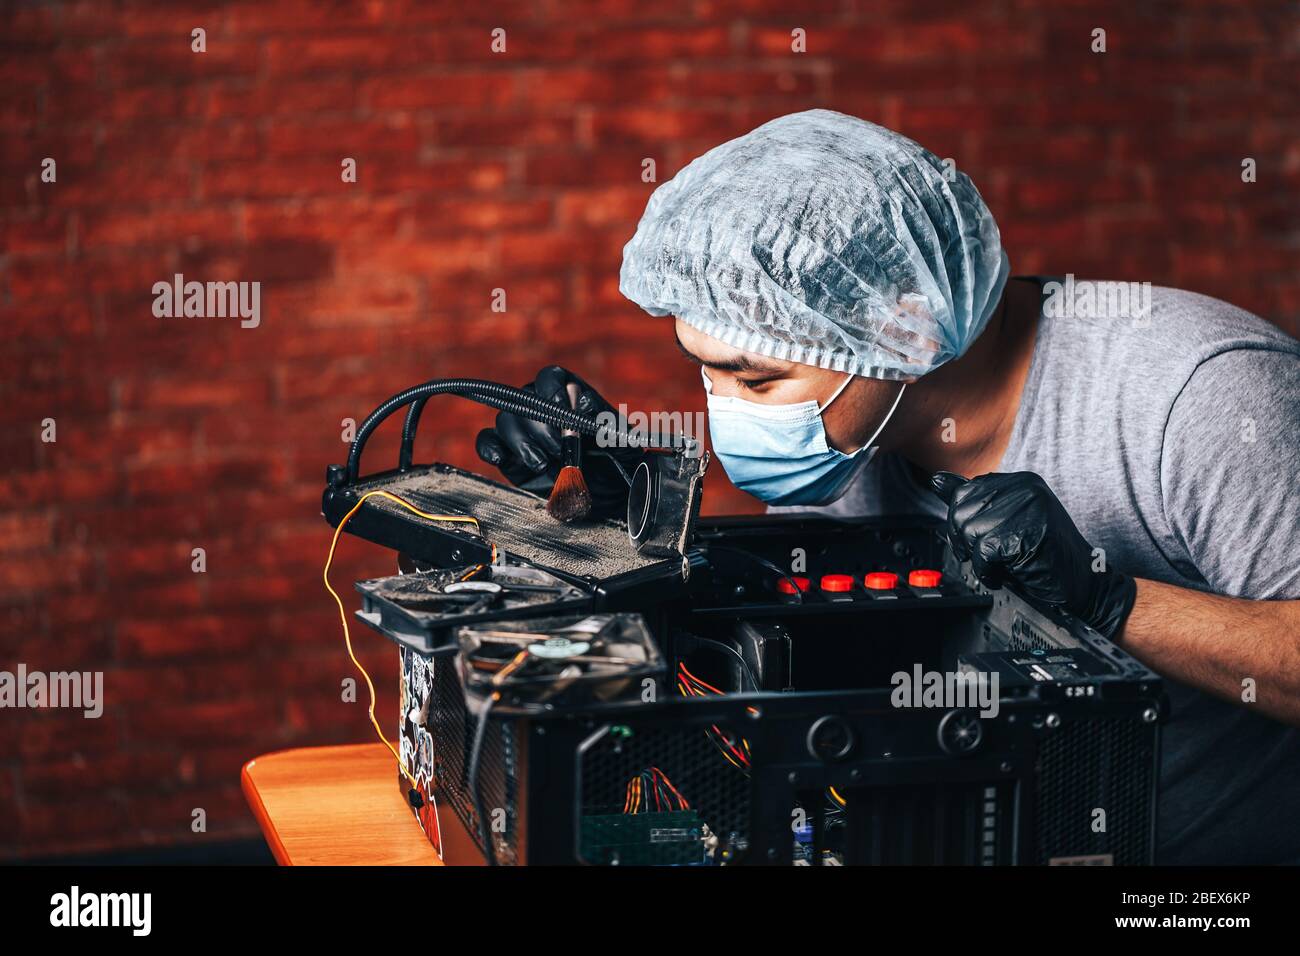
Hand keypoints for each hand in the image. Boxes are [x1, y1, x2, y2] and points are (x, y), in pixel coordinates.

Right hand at [475, 365, 639, 518]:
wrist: (609, 496)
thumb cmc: (618, 461)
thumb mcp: (621, 439)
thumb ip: (604, 419)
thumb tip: (581, 402)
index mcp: (569, 395)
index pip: (550, 377)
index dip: (552, 390)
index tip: (564, 413)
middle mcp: (542, 408)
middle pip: (524, 400)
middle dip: (541, 428)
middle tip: (559, 451)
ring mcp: (524, 432)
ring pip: (505, 420)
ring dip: (522, 442)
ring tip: (543, 464)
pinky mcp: (510, 456)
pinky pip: (487, 441)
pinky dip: (490, 448)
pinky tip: (502, 459)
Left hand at [930, 471, 1136, 638]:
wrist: (1083, 584)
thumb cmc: (1044, 555)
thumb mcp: (1005, 522)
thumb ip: (973, 500)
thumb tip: (936, 481)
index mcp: (1019, 481)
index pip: (964, 492)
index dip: (962, 523)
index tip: (977, 540)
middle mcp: (1025, 487)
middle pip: (961, 510)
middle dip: (966, 541)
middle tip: (989, 557)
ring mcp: (1029, 507)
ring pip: (970, 531)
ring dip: (979, 558)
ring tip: (1002, 564)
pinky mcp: (1029, 532)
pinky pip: (984, 552)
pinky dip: (988, 570)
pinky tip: (1005, 574)